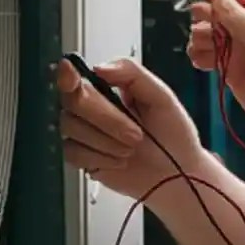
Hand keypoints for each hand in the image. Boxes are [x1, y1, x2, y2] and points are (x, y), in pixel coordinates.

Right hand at [56, 57, 206, 200]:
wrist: (176, 176)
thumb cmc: (173, 136)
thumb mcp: (162, 97)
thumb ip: (132, 74)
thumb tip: (99, 67)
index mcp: (108, 89)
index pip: (76, 76)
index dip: (68, 76)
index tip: (71, 78)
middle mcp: (91, 109)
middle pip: (74, 102)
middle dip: (108, 119)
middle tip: (136, 134)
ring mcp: (84, 133)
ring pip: (72, 128)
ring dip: (107, 141)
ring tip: (130, 148)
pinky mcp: (82, 157)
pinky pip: (73, 153)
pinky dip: (101, 158)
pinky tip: (119, 160)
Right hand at [187, 0, 244, 151]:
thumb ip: (244, 23)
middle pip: (222, 12)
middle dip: (206, 14)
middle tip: (197, 22)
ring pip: (212, 33)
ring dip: (200, 37)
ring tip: (199, 48)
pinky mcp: (235, 71)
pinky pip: (210, 56)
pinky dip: (199, 56)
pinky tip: (199, 61)